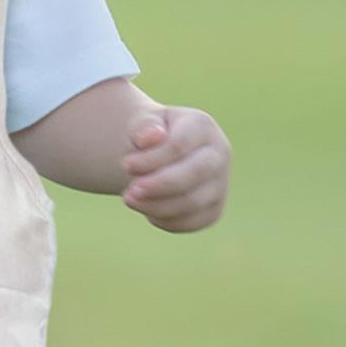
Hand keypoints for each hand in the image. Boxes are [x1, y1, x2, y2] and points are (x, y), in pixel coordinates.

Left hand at [119, 105, 230, 231]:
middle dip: (159, 185)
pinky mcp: (213, 210)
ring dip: (156, 206)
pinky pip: (190, 222)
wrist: (160, 156)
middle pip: (195, 173)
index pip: (179, 145)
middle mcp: (219, 154)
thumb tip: (152, 136)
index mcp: (202, 127)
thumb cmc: (150, 137)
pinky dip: (163, 219)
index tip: (125, 165)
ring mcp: (220, 183)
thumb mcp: (142, 124)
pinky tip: (146, 208)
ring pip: (192, 202)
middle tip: (129, 193)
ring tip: (129, 199)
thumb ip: (143, 126)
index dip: (150, 160)